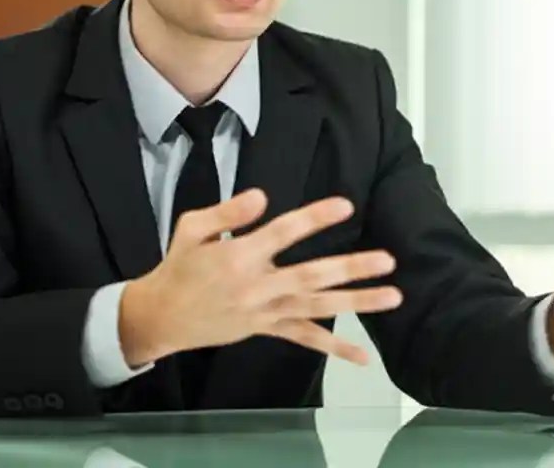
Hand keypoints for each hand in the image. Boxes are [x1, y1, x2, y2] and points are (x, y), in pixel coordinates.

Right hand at [120, 188, 402, 366]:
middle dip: (350, 269)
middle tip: (387, 260)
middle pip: (310, 277)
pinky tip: (363, 356)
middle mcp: (256, 286)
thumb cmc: (179, 267)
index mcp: (238, 257)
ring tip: (392, 296)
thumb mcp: (191, 228)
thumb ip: (227, 212)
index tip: (345, 206)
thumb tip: (262, 196)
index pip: (283, 234)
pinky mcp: (266, 329)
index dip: (314, 219)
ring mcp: (264, 312)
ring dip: (356, 302)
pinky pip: (304, 339)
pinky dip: (334, 348)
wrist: (160, 317)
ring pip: (316, 308)